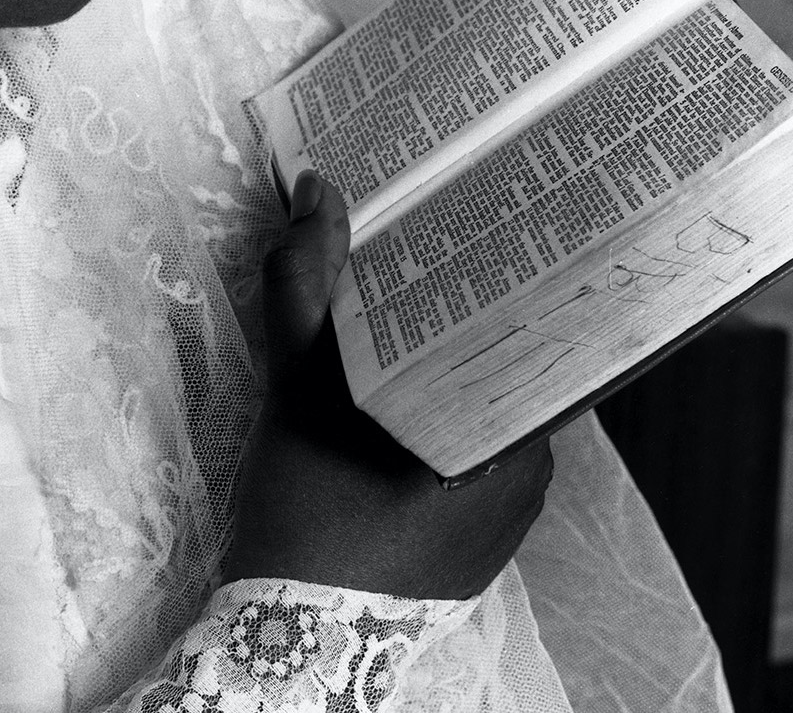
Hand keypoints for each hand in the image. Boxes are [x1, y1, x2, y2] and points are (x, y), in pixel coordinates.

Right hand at [223, 170, 552, 599]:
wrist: (290, 634)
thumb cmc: (309, 507)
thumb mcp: (300, 387)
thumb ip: (305, 286)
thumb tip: (315, 189)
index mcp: (515, 437)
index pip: (526, 331)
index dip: (494, 276)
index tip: (463, 231)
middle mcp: (531, 474)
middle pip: (501, 368)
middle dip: (459, 317)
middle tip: (420, 264)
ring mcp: (508, 514)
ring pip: (481, 410)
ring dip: (445, 370)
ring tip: (406, 319)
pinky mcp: (477, 539)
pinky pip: (469, 454)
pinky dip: (437, 419)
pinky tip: (397, 399)